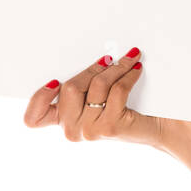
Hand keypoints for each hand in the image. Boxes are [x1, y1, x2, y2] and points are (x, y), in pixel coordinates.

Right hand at [24, 48, 164, 146]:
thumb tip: (90, 60)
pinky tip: (135, 69)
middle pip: (70, 88)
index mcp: (63, 122)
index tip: (54, 82)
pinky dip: (128, 75)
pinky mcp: (110, 127)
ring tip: (128, 59)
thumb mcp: (96, 100)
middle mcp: (72, 131)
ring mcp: (90, 131)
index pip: (34, 118)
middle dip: (92, 68)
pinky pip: (117, 90)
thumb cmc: (125, 110)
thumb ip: (82, 88)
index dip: (39, 99)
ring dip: (115, 68)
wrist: (156, 128)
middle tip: (109, 59)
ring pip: (97, 86)